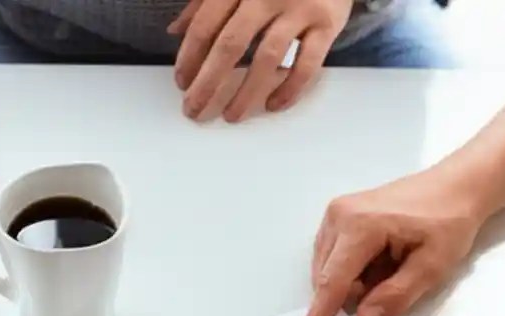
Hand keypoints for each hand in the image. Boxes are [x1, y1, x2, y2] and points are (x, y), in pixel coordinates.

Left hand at [169, 0, 351, 121]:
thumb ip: (206, 2)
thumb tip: (176, 30)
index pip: (205, 25)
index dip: (189, 57)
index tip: (182, 83)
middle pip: (230, 45)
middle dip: (208, 82)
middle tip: (194, 108)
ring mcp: (299, 7)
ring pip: (267, 58)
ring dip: (246, 93)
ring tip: (232, 115)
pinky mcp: (327, 23)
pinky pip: (307, 63)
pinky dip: (290, 89)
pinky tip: (274, 105)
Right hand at [298, 167, 484, 315]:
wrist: (456, 186)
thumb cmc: (449, 223)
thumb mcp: (433, 266)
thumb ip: (397, 296)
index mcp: (361, 226)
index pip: (333, 283)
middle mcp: (339, 216)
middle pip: (326, 277)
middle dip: (350, 297)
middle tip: (391, 290)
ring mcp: (336, 213)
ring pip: (327, 269)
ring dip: (351, 284)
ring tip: (389, 273)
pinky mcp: (339, 215)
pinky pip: (333, 257)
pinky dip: (351, 272)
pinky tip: (379, 265)